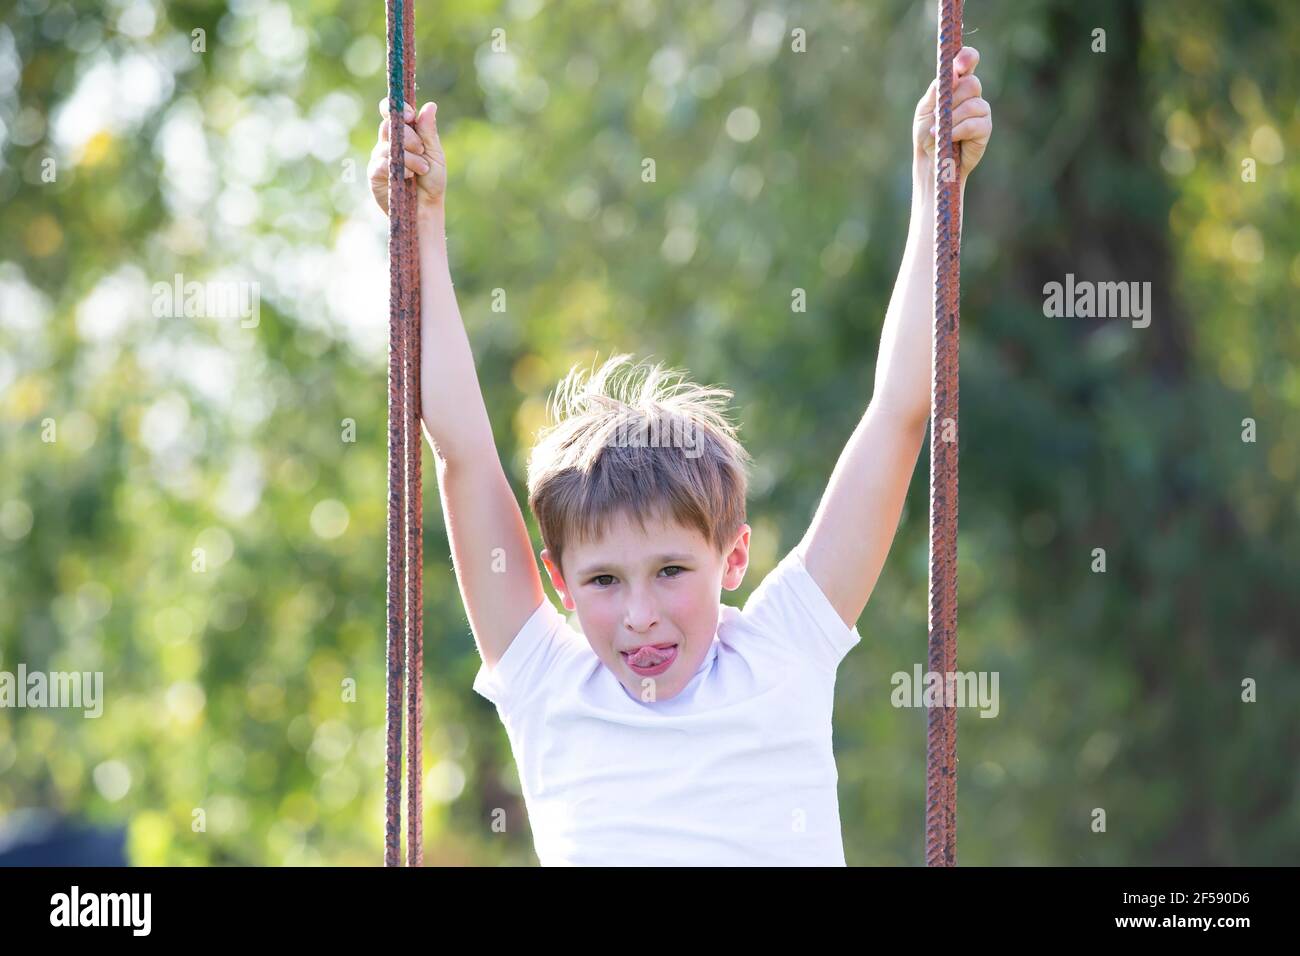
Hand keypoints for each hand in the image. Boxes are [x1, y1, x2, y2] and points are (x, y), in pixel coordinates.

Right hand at [368, 98, 446, 214]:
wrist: (426, 208)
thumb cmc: (432, 182)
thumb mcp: (435, 154)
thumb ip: (429, 132)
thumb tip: (430, 105)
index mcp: (404, 134)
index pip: (393, 112)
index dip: (398, 109)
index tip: (410, 115)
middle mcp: (389, 142)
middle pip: (388, 125)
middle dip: (407, 136)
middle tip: (420, 150)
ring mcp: (379, 157)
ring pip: (387, 145)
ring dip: (409, 157)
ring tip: (422, 170)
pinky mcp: (374, 173)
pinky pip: (381, 163)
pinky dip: (398, 168)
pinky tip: (409, 176)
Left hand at [913, 46, 990, 179]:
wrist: (930, 161)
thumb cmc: (927, 134)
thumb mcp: (925, 110)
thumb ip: (936, 91)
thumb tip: (951, 74)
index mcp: (956, 85)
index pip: (968, 62)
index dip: (967, 58)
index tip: (960, 65)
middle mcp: (972, 95)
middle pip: (972, 83)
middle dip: (953, 98)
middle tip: (939, 113)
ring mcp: (981, 111)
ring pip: (973, 104)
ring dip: (952, 118)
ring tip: (939, 131)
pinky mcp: (985, 129)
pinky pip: (974, 123)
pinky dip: (958, 130)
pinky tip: (948, 137)